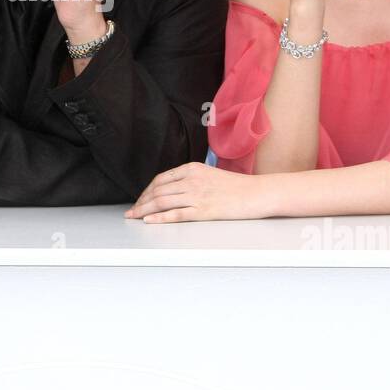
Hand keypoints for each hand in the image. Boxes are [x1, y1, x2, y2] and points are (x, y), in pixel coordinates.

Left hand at [125, 162, 267, 222]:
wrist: (257, 193)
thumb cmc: (236, 187)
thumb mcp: (210, 175)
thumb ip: (192, 179)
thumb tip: (173, 190)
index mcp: (192, 169)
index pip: (161, 179)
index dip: (147, 190)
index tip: (140, 200)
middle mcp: (192, 180)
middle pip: (158, 190)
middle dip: (142, 202)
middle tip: (132, 211)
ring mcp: (197, 195)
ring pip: (163, 201)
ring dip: (145, 210)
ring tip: (134, 217)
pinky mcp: (203, 211)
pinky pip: (176, 214)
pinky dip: (160, 217)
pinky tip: (149, 220)